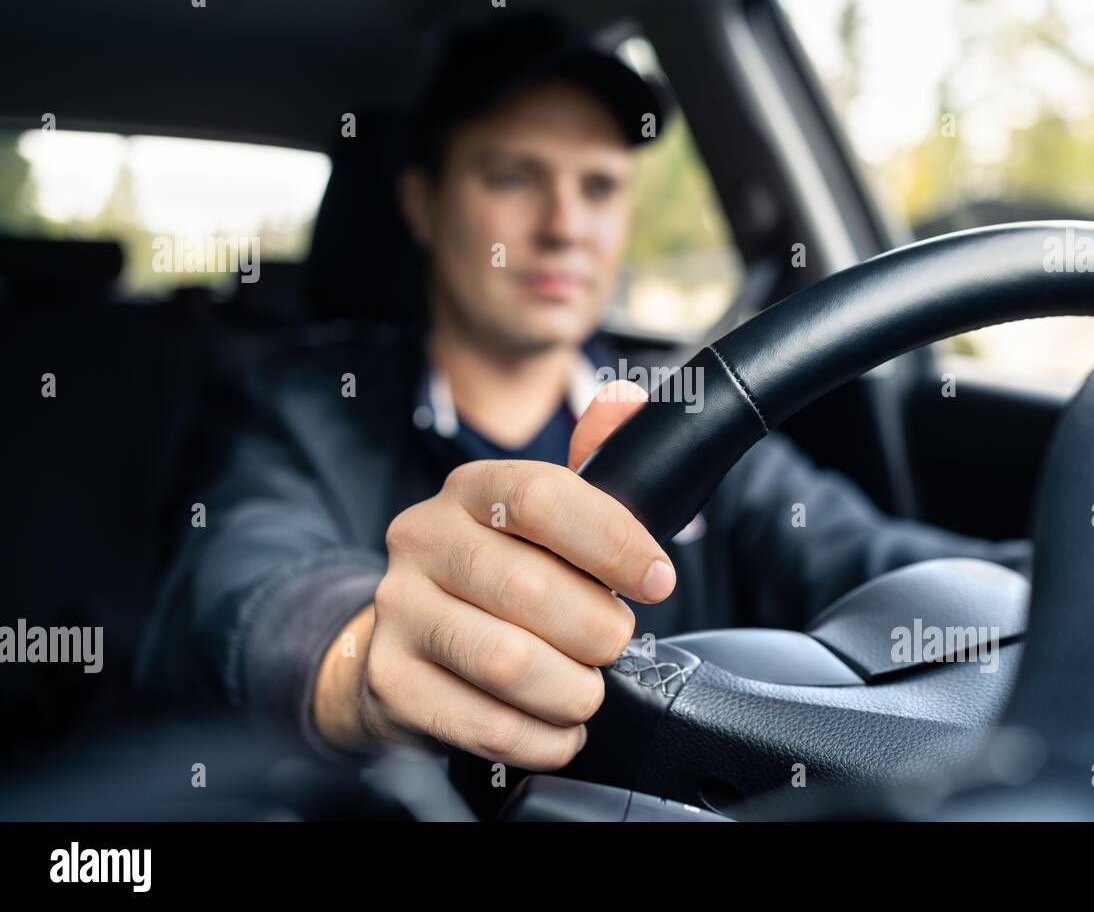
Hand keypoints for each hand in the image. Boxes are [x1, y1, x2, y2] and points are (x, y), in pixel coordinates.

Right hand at [312, 381, 667, 770]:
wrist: (406, 641)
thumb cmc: (499, 577)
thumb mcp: (548, 520)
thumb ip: (596, 465)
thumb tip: (628, 401)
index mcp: (471, 490)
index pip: (544, 496)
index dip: (615, 541)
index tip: (657, 580)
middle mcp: (422, 538)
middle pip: (531, 588)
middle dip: (600, 630)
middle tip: (613, 643)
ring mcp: (397, 609)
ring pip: (509, 661)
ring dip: (573, 689)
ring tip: (585, 691)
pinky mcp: (390, 679)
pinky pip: (483, 723)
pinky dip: (541, 738)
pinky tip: (558, 730)